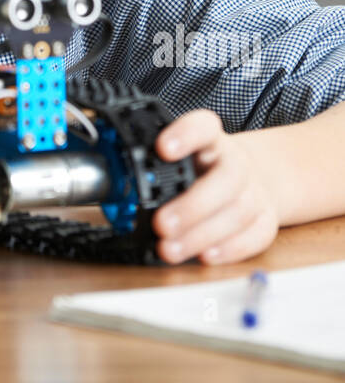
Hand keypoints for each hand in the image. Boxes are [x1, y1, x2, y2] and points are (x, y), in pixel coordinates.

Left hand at [152, 110, 280, 263]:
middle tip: (161, 224)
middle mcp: (236, 162)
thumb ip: (155, 165)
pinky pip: (257, 234)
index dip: (186, 134)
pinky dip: (231, 248)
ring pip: (239, 211)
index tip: (162, 148)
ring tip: (170, 249)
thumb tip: (116, 182)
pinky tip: (205, 256)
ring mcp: (255, 190)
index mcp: (211, 140)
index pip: (204, 126)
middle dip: (193, 205)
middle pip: (227, 177)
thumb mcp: (180, 155)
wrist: (249, 176)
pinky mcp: (266, 218)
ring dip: (202, 235)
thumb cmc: (203, 168)